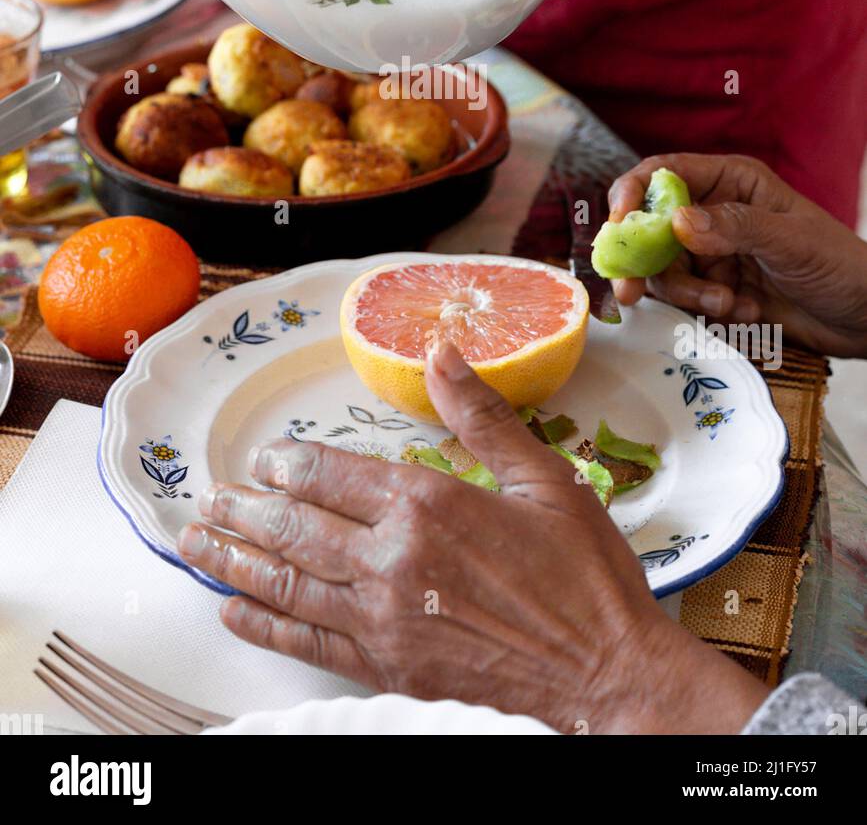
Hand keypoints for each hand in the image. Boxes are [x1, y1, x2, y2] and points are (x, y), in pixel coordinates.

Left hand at [179, 340, 765, 733]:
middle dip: (246, 511)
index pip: (334, 474)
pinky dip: (265, 625)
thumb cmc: (584, 576)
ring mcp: (385, 619)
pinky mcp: (388, 668)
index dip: (291, 464)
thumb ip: (482, 416)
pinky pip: (308, 643)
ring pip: (288, 583)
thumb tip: (442, 353)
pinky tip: (234, 611)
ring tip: (196, 543)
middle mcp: (394, 559)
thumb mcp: (545, 478)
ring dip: (234, 561)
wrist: (609, 672)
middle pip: (297, 528)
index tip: (266, 460)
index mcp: (430, 504)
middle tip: (210, 499)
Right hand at [608, 153, 866, 357]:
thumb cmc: (840, 265)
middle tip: (631, 291)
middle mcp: (712, 213)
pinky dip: (704, 311)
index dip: (632, 194)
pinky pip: (683, 299)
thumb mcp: (791, 241)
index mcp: (730, 181)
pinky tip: (744, 312)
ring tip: (728, 304)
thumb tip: (677, 222)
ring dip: (687, 293)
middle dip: (644, 261)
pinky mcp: (715, 290)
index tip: (618, 225)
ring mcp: (712, 253)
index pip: (663, 173)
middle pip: (650, 228)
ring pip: (663, 270)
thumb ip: (734, 227)